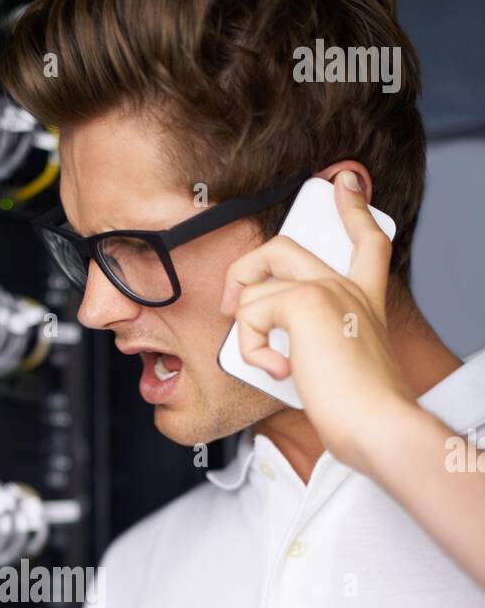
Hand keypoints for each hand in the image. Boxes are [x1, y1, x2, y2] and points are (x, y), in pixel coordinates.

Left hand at [220, 171, 416, 473]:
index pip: (365, 240)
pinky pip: (250, 315)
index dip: (353, 209)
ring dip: (247, 332)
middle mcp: (347, 287)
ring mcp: (327, 288)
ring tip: (271, 364)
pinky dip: (251, 349)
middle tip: (233, 308)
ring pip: (255, 285)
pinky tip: (278, 370)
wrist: (375, 423)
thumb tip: (266, 350)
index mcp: (362, 299)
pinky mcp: (306, 301)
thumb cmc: (356, 410)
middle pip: (283, 246)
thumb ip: (305, 347)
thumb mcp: (332, 368)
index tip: (344, 184)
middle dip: (244, 270)